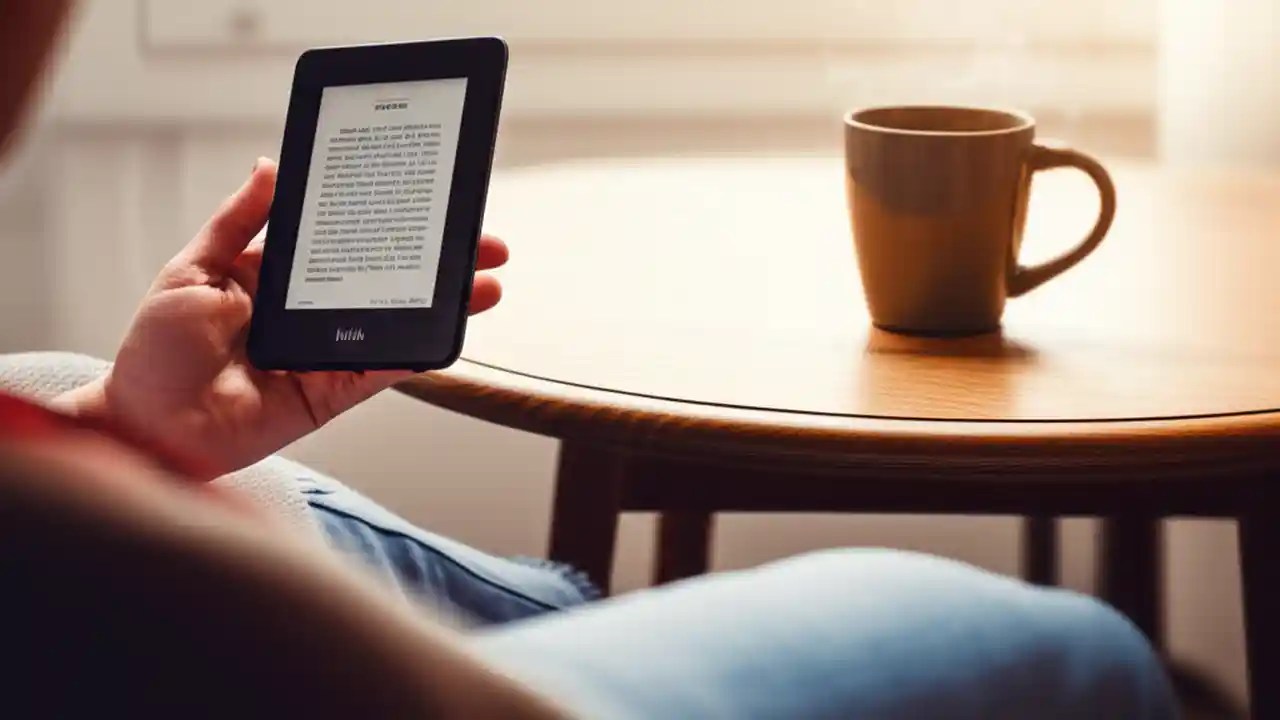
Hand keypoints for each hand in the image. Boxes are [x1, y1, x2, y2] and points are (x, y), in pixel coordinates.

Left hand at [54, 158, 508, 476]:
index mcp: (276, 276)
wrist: (150, 427)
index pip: (345, 240)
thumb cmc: (158, 352)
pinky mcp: (335, 392)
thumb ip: (238, 221)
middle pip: (385, 278)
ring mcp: (328, 352)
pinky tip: (452, 329)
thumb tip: (270, 166)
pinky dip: (418, 351)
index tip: (424, 200)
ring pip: (397, 321)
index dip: (386, 222)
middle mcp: (310, 312)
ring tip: (483, 285)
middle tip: (480, 243)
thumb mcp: (193, 269)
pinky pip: (385, 369)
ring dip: (443, 304)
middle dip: (437, 260)